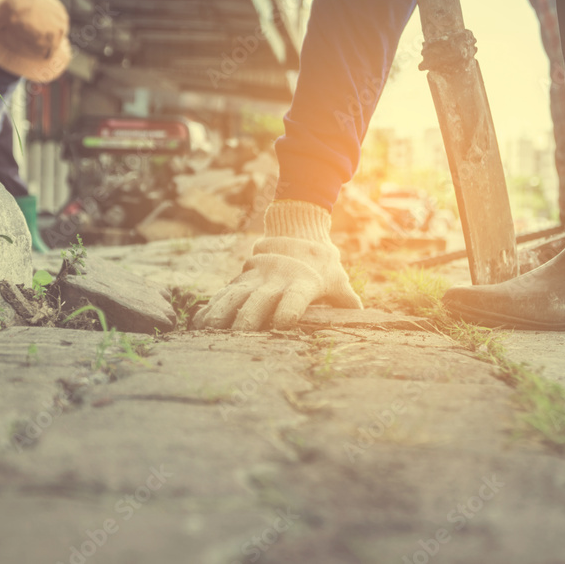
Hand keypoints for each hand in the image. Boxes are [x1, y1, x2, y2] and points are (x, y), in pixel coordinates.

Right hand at [194, 202, 361, 329]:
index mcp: (302, 283)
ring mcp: (257, 277)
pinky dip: (212, 307)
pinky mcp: (242, 277)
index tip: (283, 323)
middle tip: (239, 334)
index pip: (296, 298)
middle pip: (261, 299)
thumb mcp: (338, 278)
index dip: (290, 309)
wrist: (297, 229)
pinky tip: (199, 323)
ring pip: (237, 295)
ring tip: (209, 329)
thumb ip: (347, 299)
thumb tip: (364, 315)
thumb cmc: (323, 263)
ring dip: (223, 312)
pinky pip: (225, 293)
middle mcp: (277, 279)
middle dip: (250, 316)